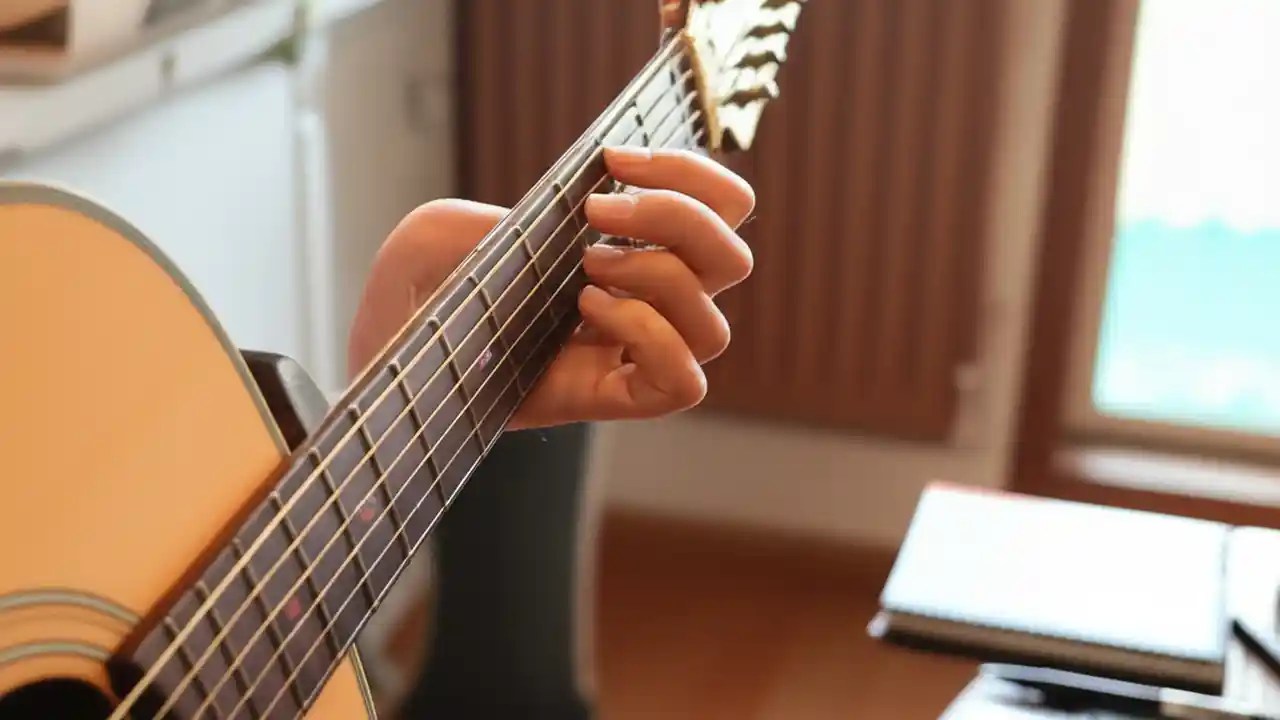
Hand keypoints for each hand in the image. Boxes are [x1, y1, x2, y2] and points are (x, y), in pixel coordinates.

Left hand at [347, 146, 754, 429]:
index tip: (613, 159)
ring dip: (657, 276)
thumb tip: (581, 243)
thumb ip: (509, 215)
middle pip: (734, 258)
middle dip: (677, 216)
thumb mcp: (444, 227)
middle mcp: (644, 304)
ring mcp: (629, 358)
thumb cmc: (414, 293)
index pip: (721, 209)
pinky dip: (648, 337)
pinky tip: (588, 314)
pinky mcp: (611, 401)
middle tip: (596, 212)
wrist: (380, 360)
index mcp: (630, 250)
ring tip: (584, 267)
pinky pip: (683, 382)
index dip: (692, 174)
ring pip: (713, 326)